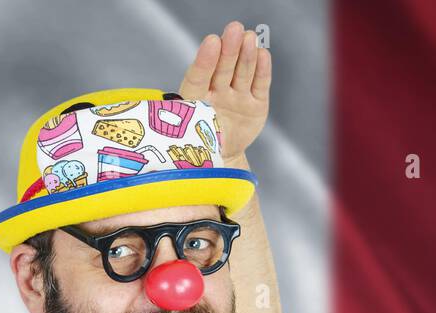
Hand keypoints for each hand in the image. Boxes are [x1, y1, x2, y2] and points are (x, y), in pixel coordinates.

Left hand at [178, 20, 271, 159]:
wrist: (220, 158)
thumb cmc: (198, 143)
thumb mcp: (188, 137)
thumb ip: (186, 123)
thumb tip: (172, 120)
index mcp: (196, 98)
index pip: (199, 76)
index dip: (206, 60)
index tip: (212, 42)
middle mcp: (217, 93)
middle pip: (224, 69)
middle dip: (229, 49)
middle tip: (234, 29)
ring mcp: (238, 97)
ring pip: (242, 73)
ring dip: (246, 55)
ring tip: (250, 37)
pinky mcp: (256, 105)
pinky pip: (259, 85)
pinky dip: (262, 70)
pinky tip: (262, 54)